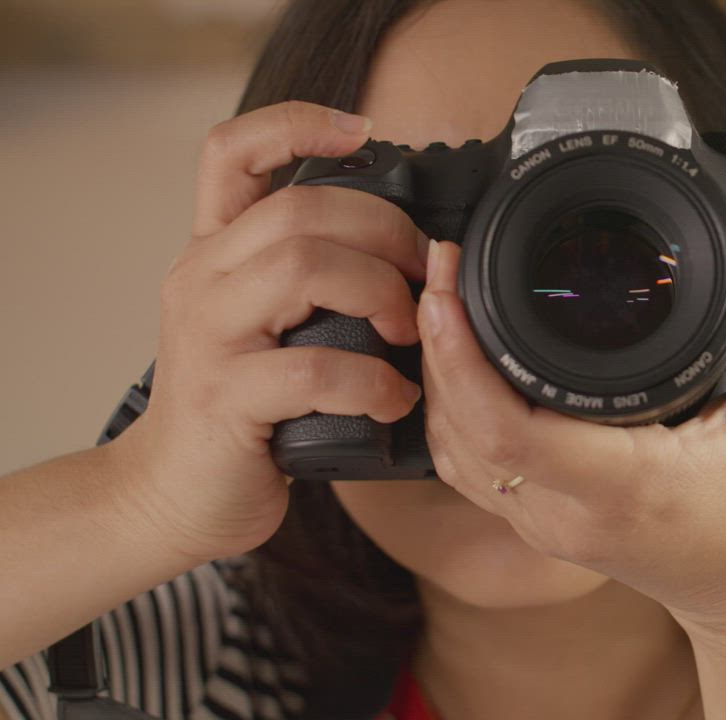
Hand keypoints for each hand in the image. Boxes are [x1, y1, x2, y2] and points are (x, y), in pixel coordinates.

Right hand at [118, 101, 427, 562]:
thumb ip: (311, 276)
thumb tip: (414, 249)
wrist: (174, 494)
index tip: (366, 132)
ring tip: (407, 332)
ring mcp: (208, 338)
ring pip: (300, 268)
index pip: (230, 151)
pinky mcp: (226, 400)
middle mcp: (201, 281)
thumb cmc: (242, 405)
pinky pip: (313, 370)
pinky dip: (373, 381)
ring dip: (379, 292)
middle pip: (298, 210)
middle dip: (383, 232)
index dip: (297, 124)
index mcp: (214, 252)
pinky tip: (394, 399)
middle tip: (425, 275)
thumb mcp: (265, 323)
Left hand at [417, 185, 725, 635]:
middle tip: (444, 266)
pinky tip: (459, 363)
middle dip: (437, 342)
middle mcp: (571, 512)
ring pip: (454, 452)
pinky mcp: (542, 526)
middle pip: (461, 430)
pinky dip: (453, 413)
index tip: (453, 282)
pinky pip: (471, 470)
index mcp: (627, 484)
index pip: (504, 426)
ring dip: (438, 376)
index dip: (460, 353)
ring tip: (444, 300)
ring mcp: (547, 526)